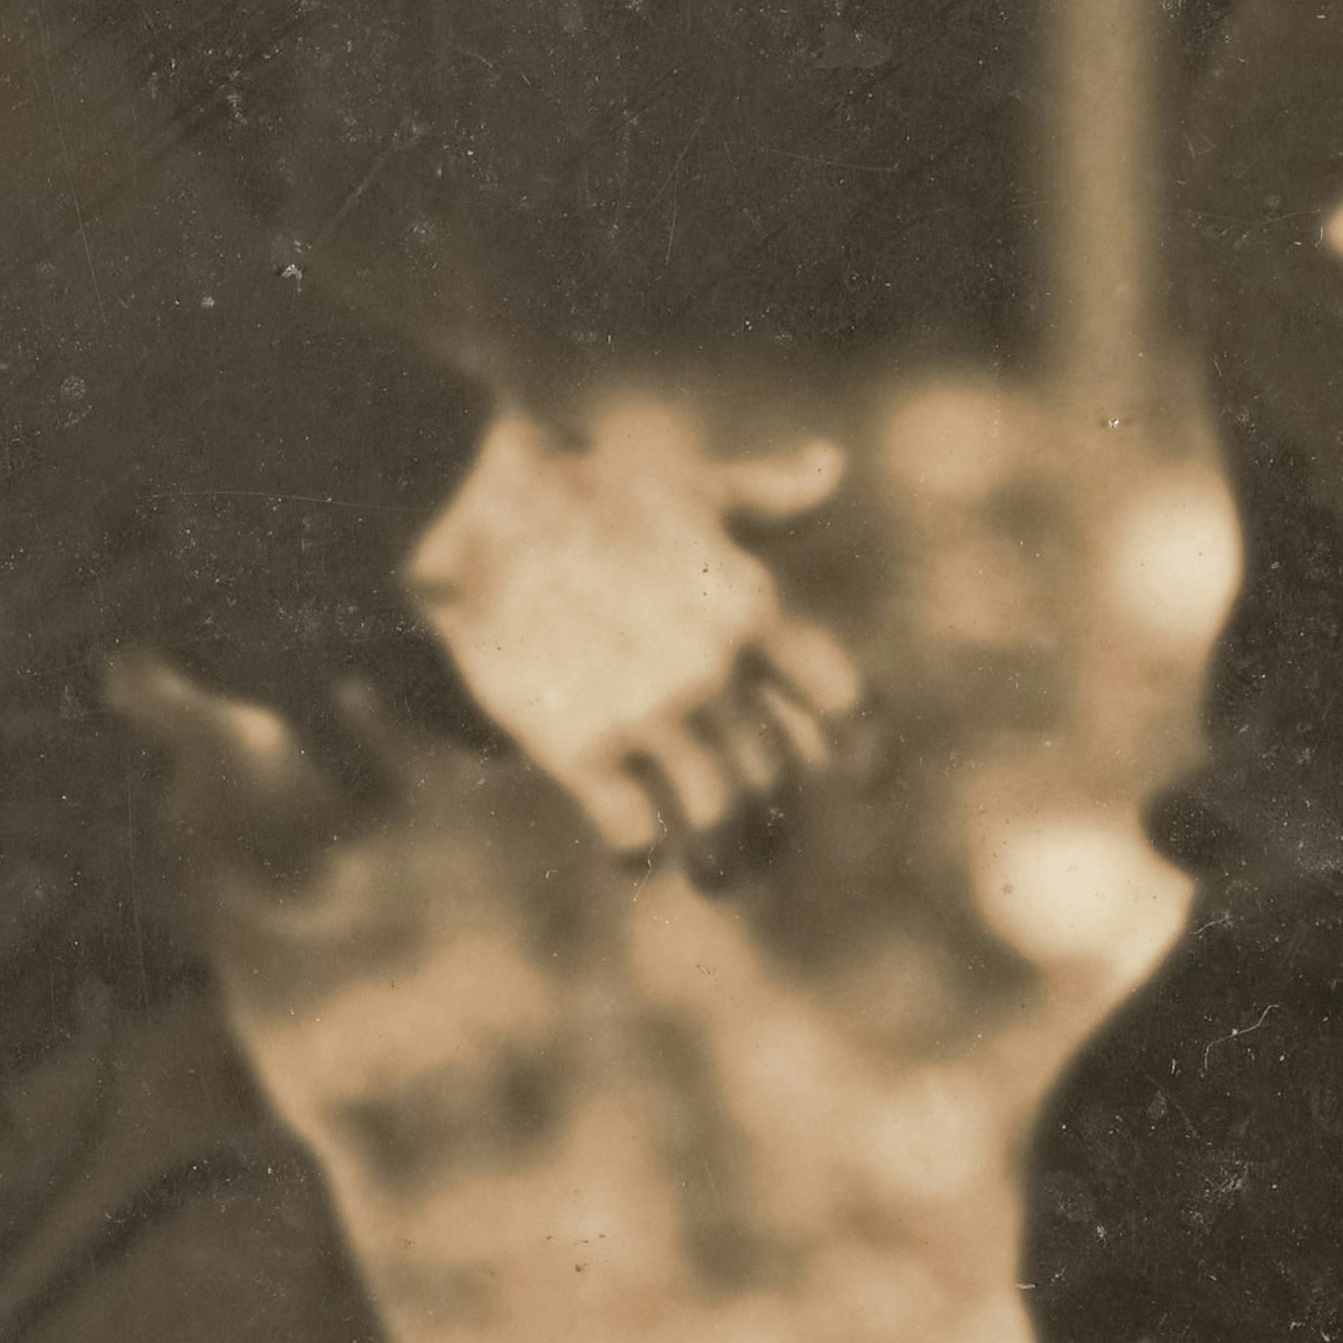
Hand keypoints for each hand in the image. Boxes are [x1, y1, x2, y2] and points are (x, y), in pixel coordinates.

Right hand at [409, 412, 865, 882]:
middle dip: (773, 819)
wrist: (483, 514)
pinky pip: (633, 832)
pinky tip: (636, 857)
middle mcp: (715, 671)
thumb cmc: (593, 493)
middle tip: (760, 845)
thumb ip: (771, 496)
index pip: (840, 697)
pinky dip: (643, 857)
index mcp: (755, 612)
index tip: (859, 778)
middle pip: (774, 775)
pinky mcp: (581, 746)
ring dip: (722, 861)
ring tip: (715, 877)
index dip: (858, 745)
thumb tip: (831, 466)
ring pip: (717, 819)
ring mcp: (650, 713)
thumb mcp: (697, 488)